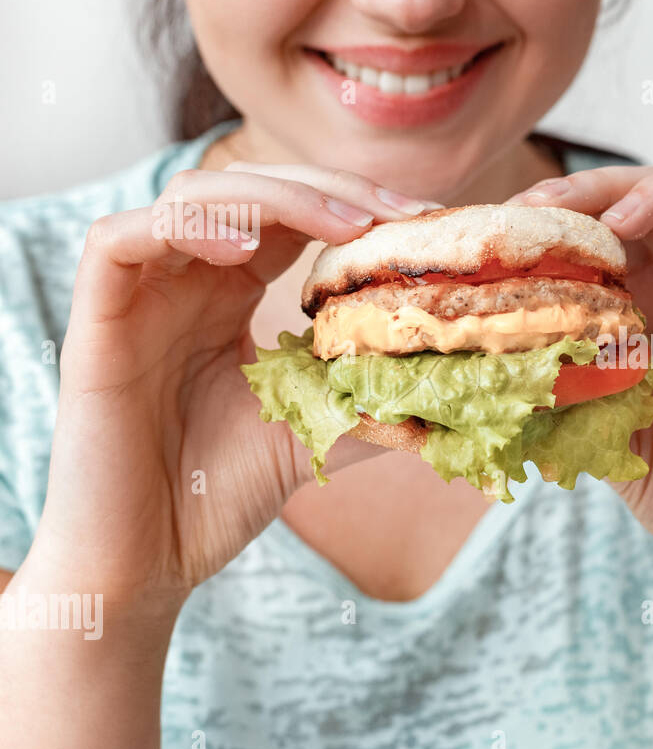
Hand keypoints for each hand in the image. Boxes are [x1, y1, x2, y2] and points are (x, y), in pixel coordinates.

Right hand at [35, 162, 434, 601]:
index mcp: (232, 297)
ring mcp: (141, 294)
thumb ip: (375, 399)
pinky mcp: (97, 317)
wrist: (147, 561)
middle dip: (330, 190)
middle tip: (395, 215)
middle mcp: (187, 282)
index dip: (357, 206)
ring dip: (273, 196)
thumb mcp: (317, 434)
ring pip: (193, 195)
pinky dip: (184, 227)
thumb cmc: (219, 496)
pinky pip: (120, 239)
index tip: (423, 222)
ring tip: (340, 226)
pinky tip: (244, 250)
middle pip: (252, 188)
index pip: (293, 217)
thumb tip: (459, 384)